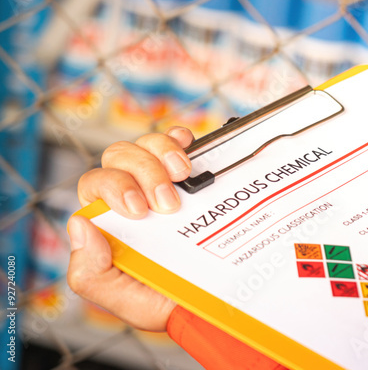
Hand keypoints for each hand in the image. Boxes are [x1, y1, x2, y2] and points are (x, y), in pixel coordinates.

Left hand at [67, 127, 194, 331]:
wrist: (217, 300)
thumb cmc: (169, 301)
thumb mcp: (123, 299)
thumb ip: (90, 273)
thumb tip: (80, 225)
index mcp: (108, 220)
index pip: (95, 184)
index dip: (115, 187)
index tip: (140, 210)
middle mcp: (132, 195)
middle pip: (119, 157)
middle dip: (144, 172)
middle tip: (169, 202)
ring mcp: (163, 182)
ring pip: (145, 144)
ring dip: (163, 152)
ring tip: (184, 174)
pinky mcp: (193, 175)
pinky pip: (178, 140)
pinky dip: (180, 137)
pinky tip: (189, 145)